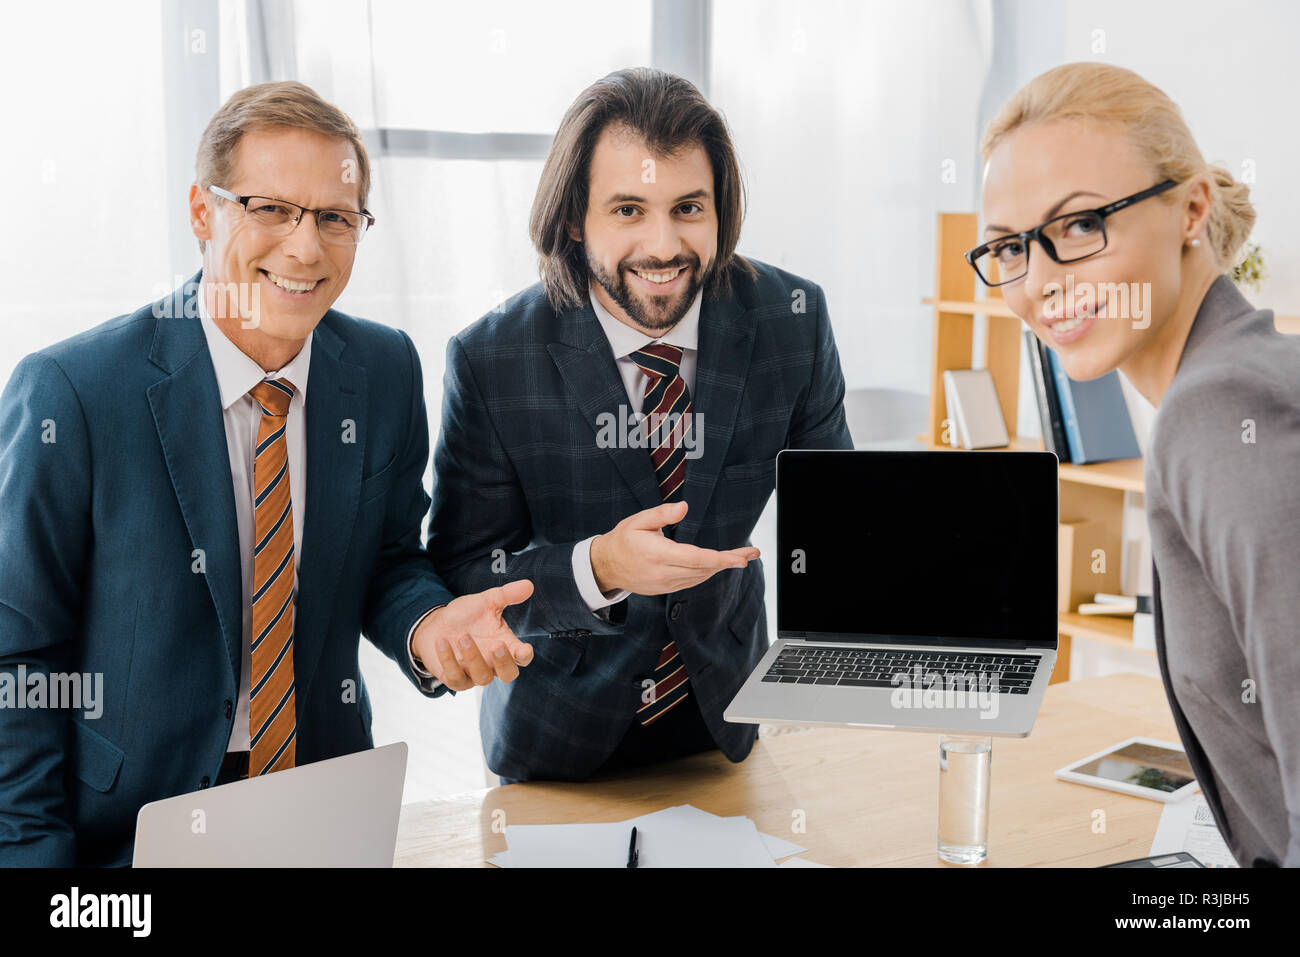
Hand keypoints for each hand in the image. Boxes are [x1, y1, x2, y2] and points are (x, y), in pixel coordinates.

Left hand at [411, 579, 534, 690]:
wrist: (436, 624)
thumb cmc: (467, 616)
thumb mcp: (486, 602)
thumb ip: (507, 595)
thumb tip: (529, 585)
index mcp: (505, 645)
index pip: (522, 657)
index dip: (525, 656)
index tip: (524, 649)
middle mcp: (492, 663)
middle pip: (508, 674)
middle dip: (503, 663)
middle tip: (496, 646)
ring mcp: (474, 673)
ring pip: (482, 678)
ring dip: (473, 657)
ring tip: (463, 636)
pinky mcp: (454, 678)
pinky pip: (455, 677)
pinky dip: (448, 660)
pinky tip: (442, 641)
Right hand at [589, 501, 759, 595]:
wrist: (605, 566)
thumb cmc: (623, 539)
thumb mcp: (638, 520)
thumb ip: (661, 514)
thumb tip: (684, 507)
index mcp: (658, 554)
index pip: (696, 558)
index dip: (721, 559)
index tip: (740, 558)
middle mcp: (664, 573)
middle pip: (704, 569)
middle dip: (730, 561)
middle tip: (752, 553)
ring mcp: (665, 584)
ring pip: (700, 577)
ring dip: (721, 567)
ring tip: (741, 557)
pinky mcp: (665, 589)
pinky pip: (691, 582)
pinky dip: (707, 573)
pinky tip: (717, 564)